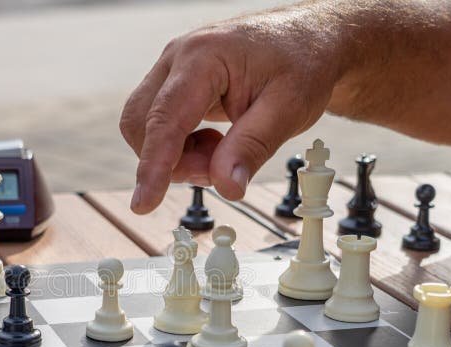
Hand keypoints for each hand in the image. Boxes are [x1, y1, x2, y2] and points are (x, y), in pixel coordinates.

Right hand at [120, 6, 345, 213]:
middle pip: (143, 125)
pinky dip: (181, 147)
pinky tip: (215, 143)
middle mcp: (177, 58)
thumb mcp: (288, 110)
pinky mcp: (175, 84)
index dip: (154, 165)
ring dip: (177, 156)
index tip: (145, 203)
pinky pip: (158, 125)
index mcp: (203, 57)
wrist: (308, 39)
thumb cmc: (302, 63)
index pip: (165, 119)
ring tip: (223, 152)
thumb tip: (225, 187)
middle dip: (172, 162)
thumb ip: (251, 149)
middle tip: (217, 170)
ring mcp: (172, 70)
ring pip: (146, 128)